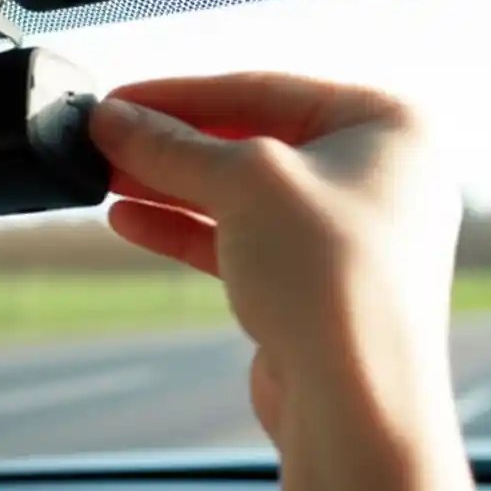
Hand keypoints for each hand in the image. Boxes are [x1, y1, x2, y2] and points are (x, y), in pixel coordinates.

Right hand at [90, 73, 471, 490]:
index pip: (261, 89)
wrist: (355, 401)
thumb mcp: (243, 183)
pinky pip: (238, 237)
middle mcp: (374, 173)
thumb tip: (112, 117)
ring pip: (238, 191)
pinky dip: (183, 227)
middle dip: (169, 142)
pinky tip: (129, 219)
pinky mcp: (313, 280)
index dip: (178, 94)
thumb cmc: (335, 278)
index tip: (117, 99)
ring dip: (168, 183)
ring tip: (103, 176)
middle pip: (248, 138)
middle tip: (105, 137)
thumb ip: (170, 145)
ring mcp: (344, 231)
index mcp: (386, 125)